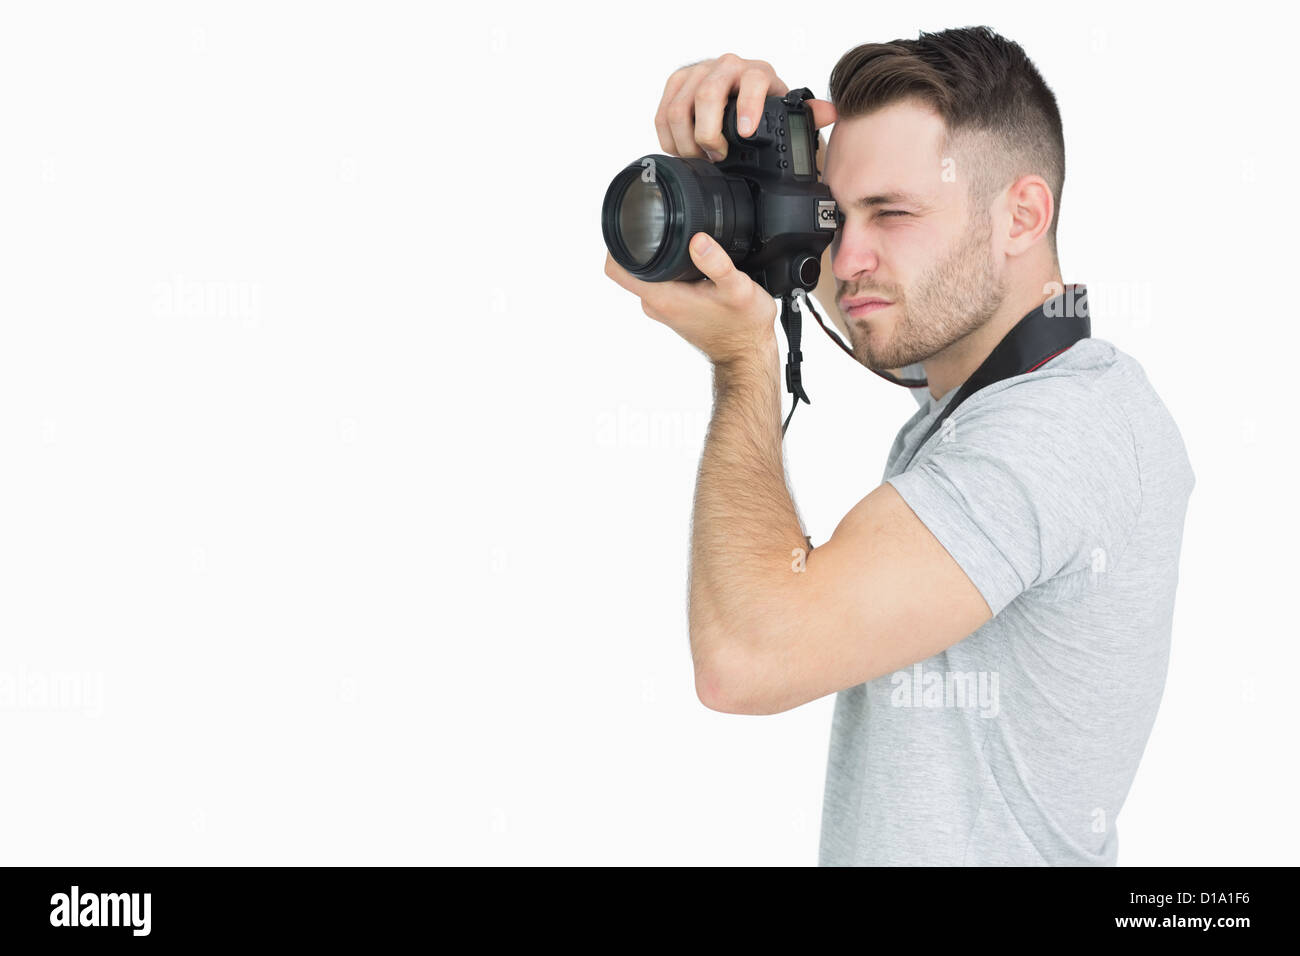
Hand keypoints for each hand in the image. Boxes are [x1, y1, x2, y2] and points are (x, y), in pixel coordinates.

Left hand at [605, 232, 777, 366]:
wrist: (747, 354)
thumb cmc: (743, 326)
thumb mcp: (738, 289)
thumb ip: (717, 264)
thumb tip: (699, 240)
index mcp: (663, 298)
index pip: (616, 270)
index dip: (615, 244)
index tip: (630, 225)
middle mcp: (656, 305)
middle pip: (628, 268)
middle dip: (639, 244)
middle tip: (664, 227)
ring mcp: (663, 309)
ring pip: (646, 275)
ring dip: (656, 257)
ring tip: (680, 244)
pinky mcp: (673, 310)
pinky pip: (659, 284)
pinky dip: (668, 270)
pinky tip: (689, 264)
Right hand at [655, 53, 836, 161]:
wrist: (741, 97)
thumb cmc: (764, 107)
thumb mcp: (787, 112)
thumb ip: (807, 114)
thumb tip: (828, 112)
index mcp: (757, 73)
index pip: (752, 80)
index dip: (748, 105)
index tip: (745, 132)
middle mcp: (726, 67)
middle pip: (707, 94)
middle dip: (708, 133)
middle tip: (717, 157)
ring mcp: (698, 73)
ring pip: (679, 106)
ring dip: (686, 140)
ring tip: (700, 159)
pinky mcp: (677, 85)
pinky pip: (663, 111)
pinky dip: (669, 137)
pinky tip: (682, 151)